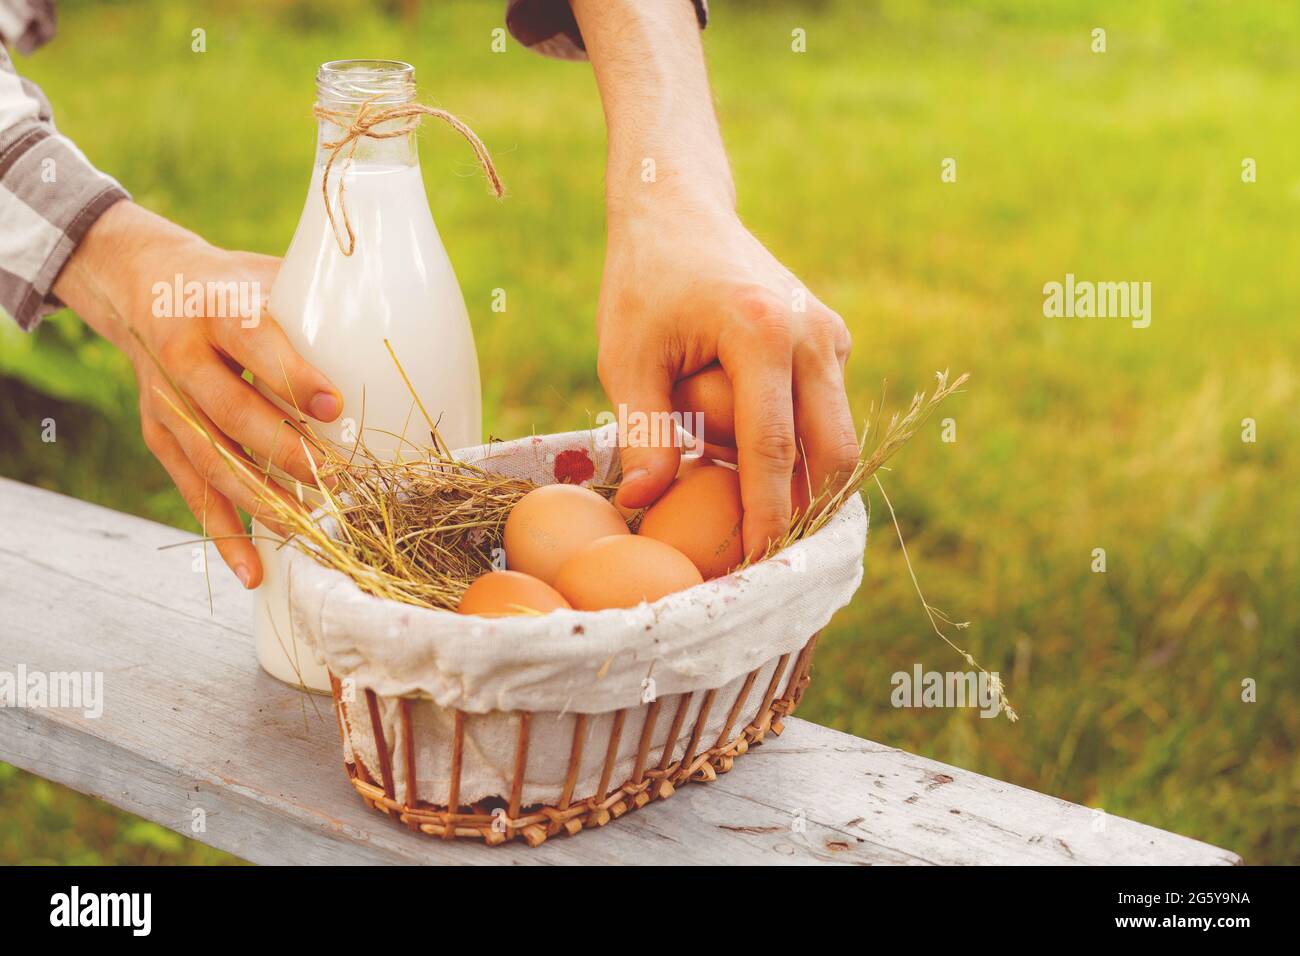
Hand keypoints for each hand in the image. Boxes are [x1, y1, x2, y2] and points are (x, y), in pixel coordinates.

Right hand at [53, 201, 342, 586]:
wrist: (146, 284)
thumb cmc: (236, 285)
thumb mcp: (271, 276)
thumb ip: (322, 303)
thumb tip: (408, 329)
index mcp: (219, 308)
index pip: (253, 341)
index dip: (291, 376)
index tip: (333, 407)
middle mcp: (184, 355)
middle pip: (230, 412)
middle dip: (285, 452)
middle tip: (337, 481)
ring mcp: (166, 399)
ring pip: (211, 461)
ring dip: (260, 500)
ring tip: (306, 530)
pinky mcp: (160, 434)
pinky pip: (193, 490)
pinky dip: (222, 532)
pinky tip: (253, 569)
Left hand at [599, 201, 856, 557]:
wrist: (680, 213)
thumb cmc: (643, 285)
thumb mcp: (626, 358)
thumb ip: (641, 433)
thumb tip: (645, 506)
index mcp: (761, 332)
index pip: (772, 449)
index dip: (765, 516)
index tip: (754, 564)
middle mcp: (812, 333)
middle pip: (830, 452)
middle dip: (803, 507)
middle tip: (763, 552)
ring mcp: (831, 335)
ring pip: (832, 436)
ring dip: (792, 470)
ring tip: (727, 468)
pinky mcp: (834, 341)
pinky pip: (825, 413)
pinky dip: (795, 440)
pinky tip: (738, 430)